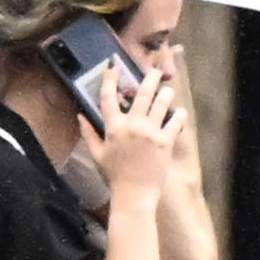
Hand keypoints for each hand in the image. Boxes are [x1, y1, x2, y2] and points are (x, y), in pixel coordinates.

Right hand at [93, 59, 187, 195]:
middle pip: (142, 93)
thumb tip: (80, 116)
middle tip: (155, 70)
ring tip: (168, 92)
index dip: (110, 80)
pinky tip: (178, 114)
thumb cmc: (114, 175)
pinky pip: (176, 120)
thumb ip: (89, 133)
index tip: (113, 66)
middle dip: (150, 78)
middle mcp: (132, 126)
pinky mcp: (166, 141)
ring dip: (166, 94)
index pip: (108, 98)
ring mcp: (150, 132)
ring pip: (162, 102)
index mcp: (113, 128)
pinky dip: (179, 115)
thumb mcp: (97, 154)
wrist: (134, 193)